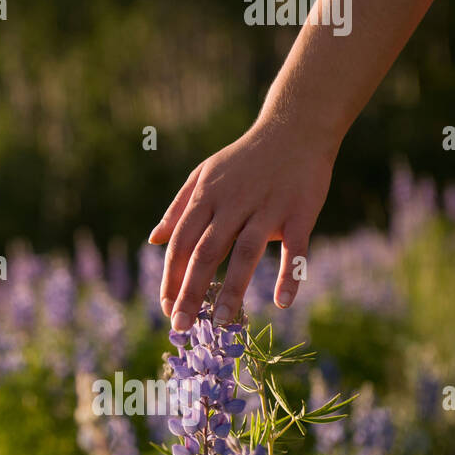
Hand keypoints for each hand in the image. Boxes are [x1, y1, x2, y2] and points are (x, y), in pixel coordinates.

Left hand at [147, 122, 335, 331]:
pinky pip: (295, 248)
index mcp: (206, 197)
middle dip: (190, 291)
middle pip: (205, 252)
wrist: (293, 128)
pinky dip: (290, 274)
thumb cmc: (244, 159)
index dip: (171, 276)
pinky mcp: (300, 212)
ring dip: (232, 289)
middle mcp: (232, 203)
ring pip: (245, 253)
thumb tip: (154, 239)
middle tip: (180, 325)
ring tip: (221, 322)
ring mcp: (267, 208)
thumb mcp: (204, 175)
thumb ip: (178, 208)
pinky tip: (282, 301)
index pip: (180, 242)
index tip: (165, 306)